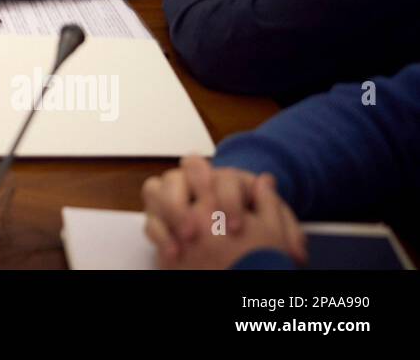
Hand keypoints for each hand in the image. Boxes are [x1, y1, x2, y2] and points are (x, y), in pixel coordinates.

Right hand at [142, 156, 306, 268]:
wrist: (242, 252)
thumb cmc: (257, 233)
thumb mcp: (275, 224)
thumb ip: (276, 207)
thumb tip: (267, 182)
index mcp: (226, 180)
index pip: (222, 176)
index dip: (228, 200)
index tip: (236, 228)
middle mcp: (196, 181)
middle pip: (183, 171)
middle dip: (194, 195)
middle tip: (199, 228)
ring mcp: (175, 197)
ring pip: (157, 186)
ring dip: (169, 210)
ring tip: (185, 238)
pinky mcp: (160, 219)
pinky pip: (149, 218)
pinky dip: (159, 234)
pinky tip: (174, 252)